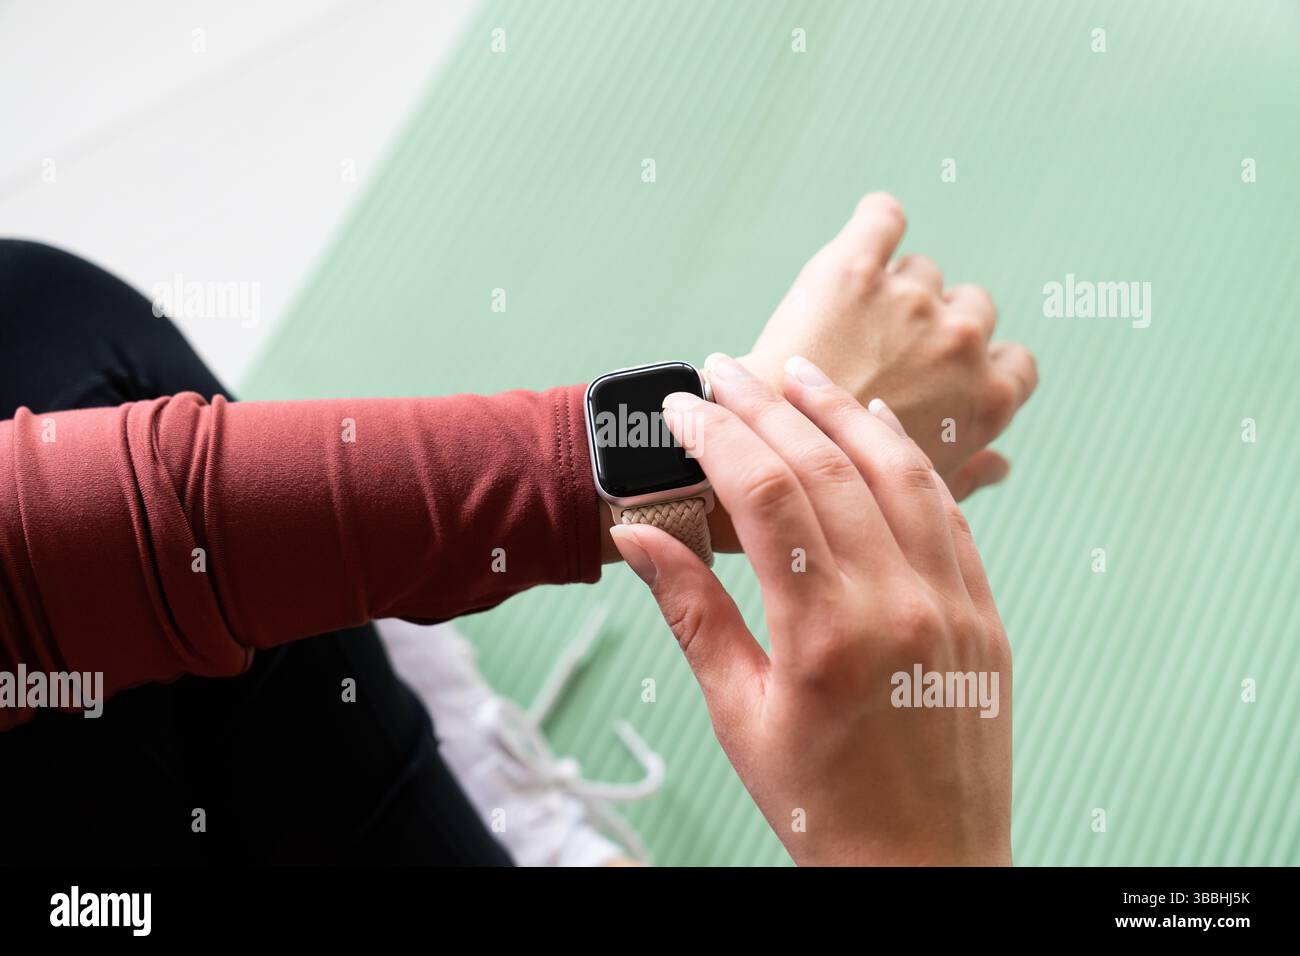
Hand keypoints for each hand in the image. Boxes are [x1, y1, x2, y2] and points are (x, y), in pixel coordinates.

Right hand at [609, 354, 1012, 865]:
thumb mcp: (738, 715)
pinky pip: (951, 513)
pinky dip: (913, 460)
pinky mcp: (984, 614)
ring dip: (846, 411)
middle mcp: (899, 605)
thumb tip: (638, 535)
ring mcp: (953, 605)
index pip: (766, 497)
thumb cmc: (821, 807)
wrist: (926, 870)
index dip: (719, 437)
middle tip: (726, 369)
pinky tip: (880, 427)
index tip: (683, 407)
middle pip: (829, 466)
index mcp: (826, 636)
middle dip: (770, 405)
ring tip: (799, 373)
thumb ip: (692, 612)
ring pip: (900, 473)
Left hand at [740, 192, 1036, 500]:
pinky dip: (876, 221)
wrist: (766, 455)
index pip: (1017, 363)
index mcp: (989, 399)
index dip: (983, 364)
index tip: (946, 373)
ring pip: (920, 272)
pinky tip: (864, 238)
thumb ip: (971, 472)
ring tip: (848, 323)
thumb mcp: (921, 491)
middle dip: (934, 325)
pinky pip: (883, 219)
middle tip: (885, 351)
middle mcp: (963, 342)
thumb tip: (1002, 464)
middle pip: (972, 306)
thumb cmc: (845, 486)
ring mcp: (911, 300)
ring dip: (894, 289)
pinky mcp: (857, 268)